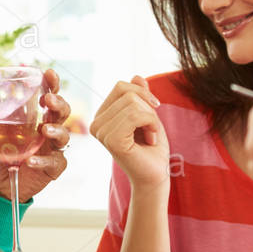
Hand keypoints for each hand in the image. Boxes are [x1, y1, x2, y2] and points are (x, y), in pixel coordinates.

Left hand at [0, 68, 70, 201]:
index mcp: (35, 119)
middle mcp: (46, 131)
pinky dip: (43, 161)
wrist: (0, 186)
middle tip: (48, 101)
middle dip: (58, 104)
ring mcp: (52, 149)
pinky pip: (54, 162)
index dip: (52, 85)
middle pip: (62, 113)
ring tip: (44, 130)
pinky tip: (31, 161)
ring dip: (56, 130)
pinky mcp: (53, 168)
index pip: (48, 97)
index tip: (49, 74)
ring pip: (64, 136)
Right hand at [90, 76, 168, 190]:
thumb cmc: (152, 149)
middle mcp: (96, 123)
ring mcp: (101, 132)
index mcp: (102, 116)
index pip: (121, 87)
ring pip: (132, 103)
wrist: (156, 175)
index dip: (143, 96)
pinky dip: (151, 124)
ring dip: (150, 119)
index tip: (150, 117)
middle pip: (127, 93)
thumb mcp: (148, 115)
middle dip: (148, 109)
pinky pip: (135, 115)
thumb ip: (141, 97)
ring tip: (149, 136)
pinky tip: (150, 139)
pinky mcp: (112, 140)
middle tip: (150, 130)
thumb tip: (136, 76)